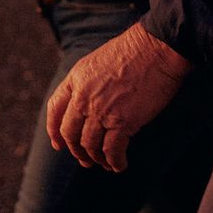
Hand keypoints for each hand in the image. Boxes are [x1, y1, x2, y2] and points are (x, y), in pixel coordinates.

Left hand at [45, 23, 191, 171]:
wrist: (158, 47)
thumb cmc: (136, 50)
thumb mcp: (99, 60)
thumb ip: (89, 82)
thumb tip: (91, 103)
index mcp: (77, 78)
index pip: (54, 109)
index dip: (53, 130)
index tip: (58, 144)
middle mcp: (83, 97)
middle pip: (70, 133)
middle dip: (76, 151)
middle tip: (85, 160)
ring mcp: (101, 110)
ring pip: (90, 145)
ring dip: (96, 159)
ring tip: (105, 164)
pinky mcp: (122, 122)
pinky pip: (112, 150)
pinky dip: (115, 162)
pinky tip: (120, 165)